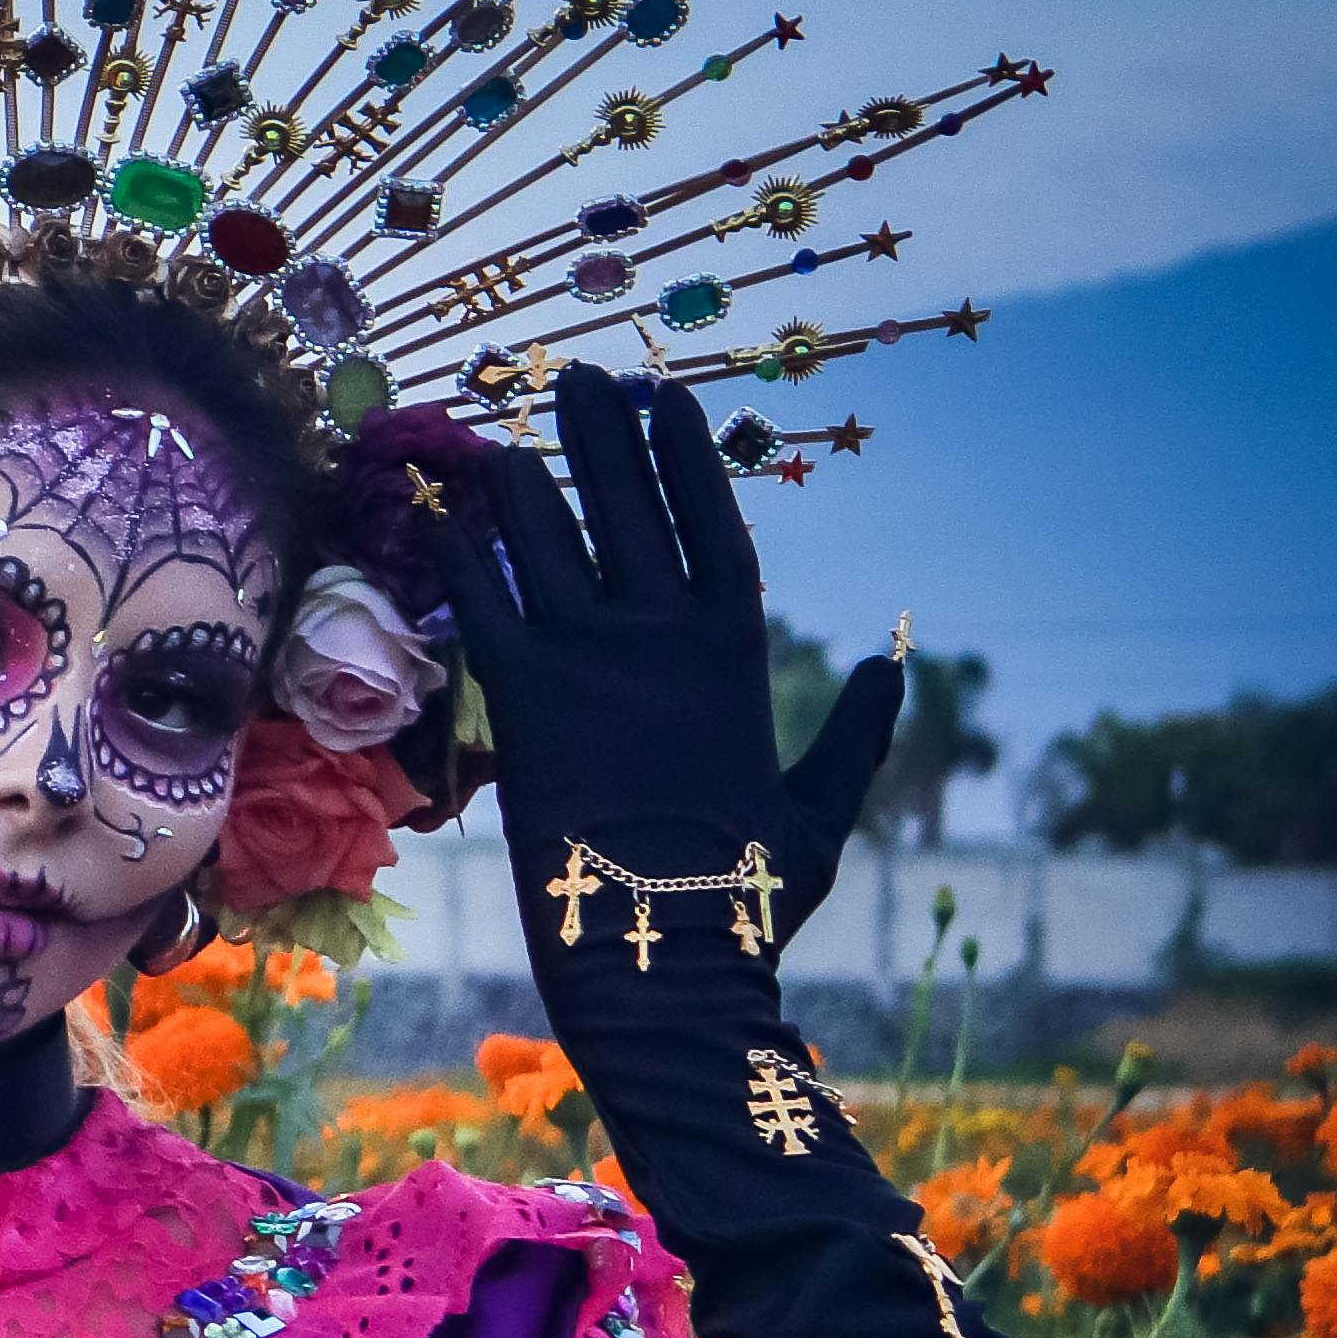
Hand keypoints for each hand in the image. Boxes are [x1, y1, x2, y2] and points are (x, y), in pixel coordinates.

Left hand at [422, 366, 900, 960]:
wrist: (664, 960)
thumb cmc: (744, 901)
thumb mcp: (819, 810)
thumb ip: (854, 732)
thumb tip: (893, 665)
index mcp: (735, 654)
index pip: (710, 525)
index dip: (686, 458)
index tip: (668, 400)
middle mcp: (663, 638)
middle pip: (627, 508)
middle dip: (605, 438)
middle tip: (581, 377)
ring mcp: (592, 662)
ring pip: (548, 543)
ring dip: (526, 484)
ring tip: (508, 436)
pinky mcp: (523, 701)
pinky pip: (485, 603)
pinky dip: (462, 554)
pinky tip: (443, 507)